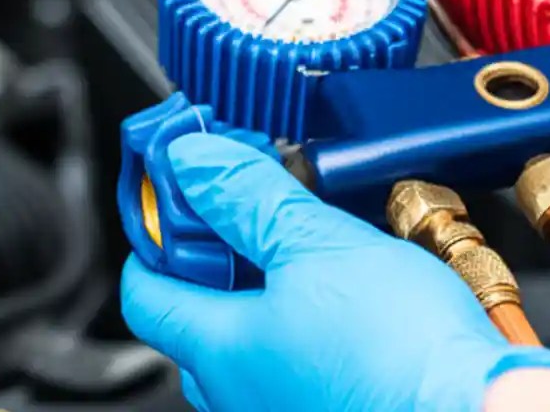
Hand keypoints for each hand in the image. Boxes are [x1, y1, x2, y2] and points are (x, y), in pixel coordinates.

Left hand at [121, 132, 549, 411]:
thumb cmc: (403, 353)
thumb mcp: (319, 244)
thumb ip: (249, 200)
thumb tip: (193, 163)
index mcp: (219, 351)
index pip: (146, 292)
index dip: (157, 235)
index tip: (181, 195)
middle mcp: (242, 396)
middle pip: (198, 320)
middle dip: (219, 261)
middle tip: (252, 212)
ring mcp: (288, 411)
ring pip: (255, 347)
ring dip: (273, 293)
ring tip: (315, 249)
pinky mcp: (338, 411)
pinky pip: (303, 366)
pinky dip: (313, 327)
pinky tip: (355, 301)